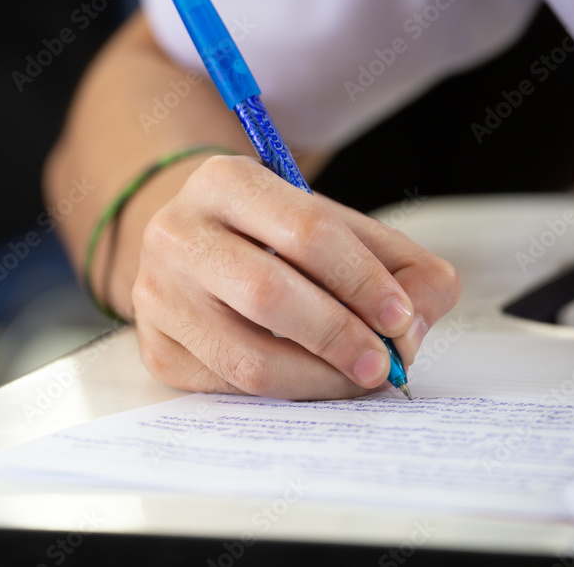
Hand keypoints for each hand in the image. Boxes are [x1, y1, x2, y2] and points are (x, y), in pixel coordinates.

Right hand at [131, 155, 460, 399]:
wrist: (192, 245)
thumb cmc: (268, 236)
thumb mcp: (330, 223)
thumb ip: (395, 261)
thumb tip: (417, 321)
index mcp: (224, 181)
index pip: (305, 230)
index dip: (363, 280)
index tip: (400, 316)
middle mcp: (177, 232)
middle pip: (269, 294)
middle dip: (339, 335)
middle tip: (381, 361)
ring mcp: (158, 294)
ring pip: (246, 358)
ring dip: (318, 378)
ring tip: (354, 376)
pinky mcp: (156, 347)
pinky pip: (229, 388)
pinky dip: (284, 393)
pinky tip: (309, 378)